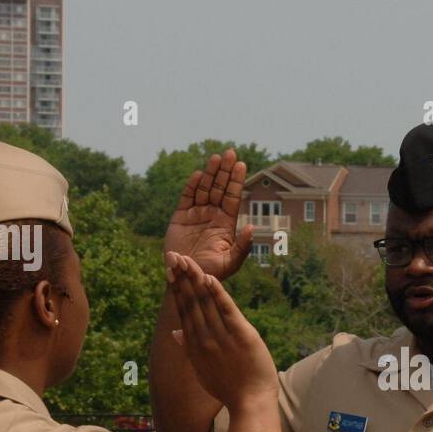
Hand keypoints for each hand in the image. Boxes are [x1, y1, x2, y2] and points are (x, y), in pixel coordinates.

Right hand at [164, 149, 254, 279]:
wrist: (186, 278)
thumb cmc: (211, 274)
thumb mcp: (230, 263)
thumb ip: (242, 247)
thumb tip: (252, 227)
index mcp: (226, 223)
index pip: (233, 198)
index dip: (237, 181)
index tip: (242, 165)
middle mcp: (212, 215)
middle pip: (220, 188)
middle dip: (225, 171)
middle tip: (231, 153)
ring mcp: (196, 214)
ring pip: (205, 189)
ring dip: (211, 173)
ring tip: (217, 157)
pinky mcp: (180, 217)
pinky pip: (186, 197)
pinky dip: (192, 186)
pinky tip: (199, 174)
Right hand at [166, 251, 278, 410]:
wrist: (250, 403)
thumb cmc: (230, 389)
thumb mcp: (203, 371)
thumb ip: (188, 349)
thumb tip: (175, 333)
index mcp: (194, 345)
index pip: (182, 311)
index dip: (176, 289)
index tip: (169, 272)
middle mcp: (204, 338)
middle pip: (190, 302)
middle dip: (181, 277)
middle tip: (172, 256)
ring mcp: (221, 336)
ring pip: (205, 302)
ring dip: (195, 278)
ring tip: (186, 259)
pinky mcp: (241, 335)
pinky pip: (226, 310)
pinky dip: (217, 293)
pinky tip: (208, 278)